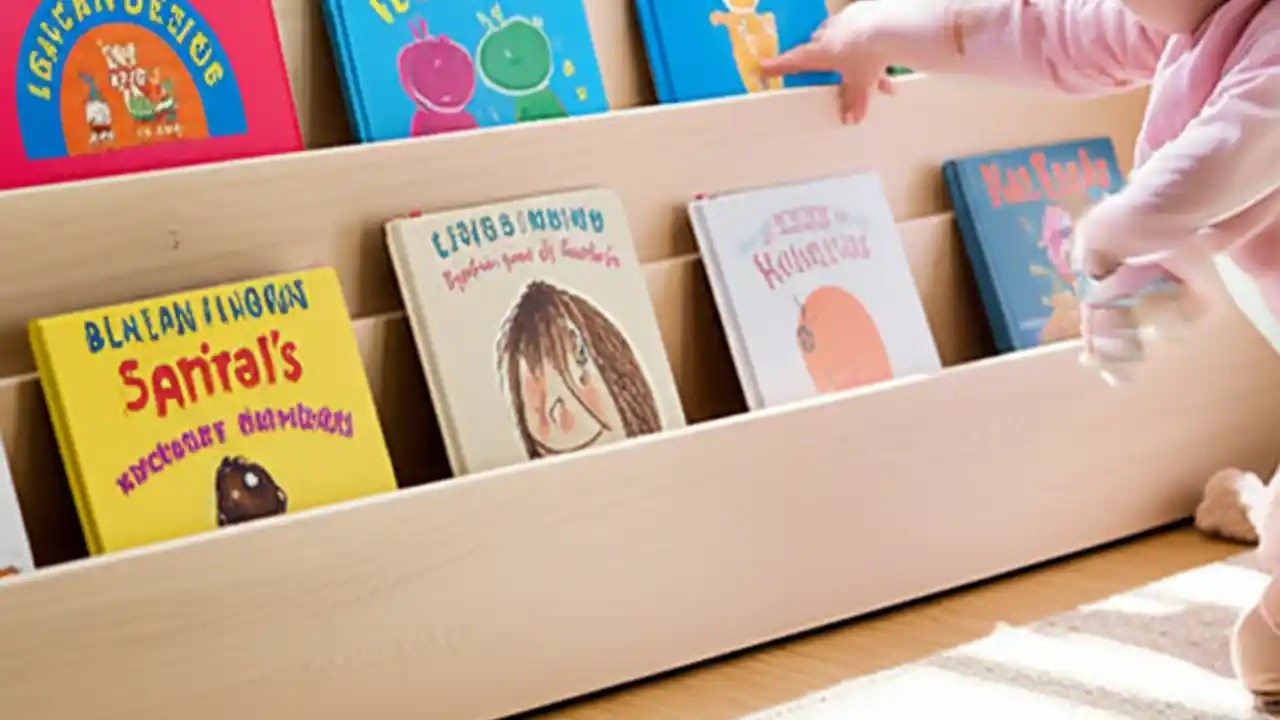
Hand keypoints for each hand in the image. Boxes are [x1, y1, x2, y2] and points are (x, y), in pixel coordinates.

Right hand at [758, 6, 895, 123]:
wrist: (890, 27)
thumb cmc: (867, 56)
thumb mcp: (861, 84)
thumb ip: (855, 101)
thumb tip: (851, 120)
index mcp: (820, 52)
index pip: (794, 61)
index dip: (778, 66)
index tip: (761, 67)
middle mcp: (828, 34)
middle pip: (818, 46)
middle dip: (823, 58)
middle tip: (828, 68)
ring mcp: (844, 21)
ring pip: (842, 39)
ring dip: (853, 55)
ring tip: (869, 70)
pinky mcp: (862, 12)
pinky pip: (861, 32)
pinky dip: (869, 45)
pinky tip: (885, 52)